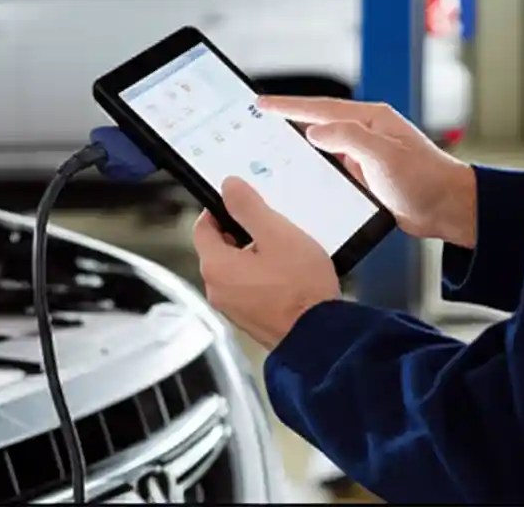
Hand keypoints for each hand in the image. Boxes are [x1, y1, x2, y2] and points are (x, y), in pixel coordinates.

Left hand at [193, 177, 340, 349]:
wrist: (321, 337)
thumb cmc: (301, 289)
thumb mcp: (277, 234)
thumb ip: (248, 207)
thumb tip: (228, 188)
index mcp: (216, 266)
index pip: (202, 227)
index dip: (221, 210)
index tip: (241, 204)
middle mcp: (217, 289)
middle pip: (219, 248)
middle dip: (243, 234)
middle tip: (271, 228)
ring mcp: (233, 308)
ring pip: (236, 269)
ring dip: (255, 256)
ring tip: (285, 253)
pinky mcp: (251, 319)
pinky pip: (249, 288)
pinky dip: (263, 277)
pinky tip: (289, 276)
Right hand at [259, 96, 476, 248]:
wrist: (448, 209)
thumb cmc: (426, 180)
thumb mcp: (385, 156)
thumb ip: (349, 138)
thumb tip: (314, 130)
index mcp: (371, 119)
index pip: (320, 108)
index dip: (288, 106)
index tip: (261, 103)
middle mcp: (366, 132)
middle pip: (317, 121)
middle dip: (287, 119)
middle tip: (257, 116)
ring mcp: (365, 154)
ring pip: (322, 145)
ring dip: (297, 143)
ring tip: (268, 141)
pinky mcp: (366, 175)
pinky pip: (330, 166)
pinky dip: (312, 166)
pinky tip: (298, 173)